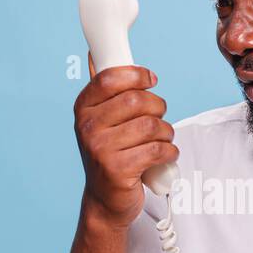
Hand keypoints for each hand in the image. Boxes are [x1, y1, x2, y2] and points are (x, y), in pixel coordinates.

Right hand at [74, 52, 178, 228]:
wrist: (106, 200)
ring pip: (151, 126)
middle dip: (158, 107)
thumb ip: (104, 90)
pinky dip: (169, 152)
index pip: (110, 78)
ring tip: (162, 139)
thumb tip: (95, 52)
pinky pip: (158, 150)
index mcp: (83, 109)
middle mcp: (87, 127)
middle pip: (137, 100)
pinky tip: (165, 156)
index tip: (151, 79)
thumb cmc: (110, 154)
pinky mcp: (118, 170)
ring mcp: (100, 150)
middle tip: (159, 118)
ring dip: (166, 132)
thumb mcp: (101, 121)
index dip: (136, 75)